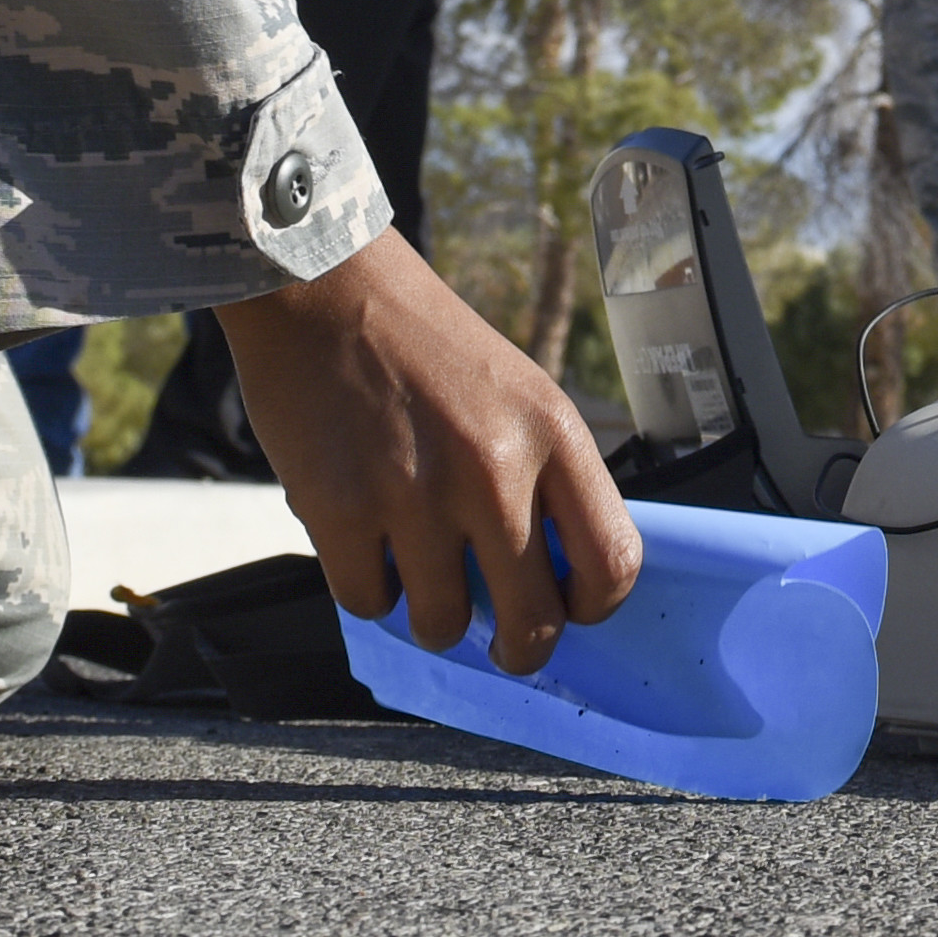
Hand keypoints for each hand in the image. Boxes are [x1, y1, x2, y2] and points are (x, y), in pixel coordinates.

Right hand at [217, 231, 641, 675]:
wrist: (325, 287)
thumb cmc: (425, 344)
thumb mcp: (519, 393)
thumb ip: (543, 478)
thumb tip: (553, 580)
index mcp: (552, 432)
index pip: (612, 561)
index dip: (594, 606)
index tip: (569, 610)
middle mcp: (493, 468)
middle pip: (534, 623)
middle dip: (519, 650)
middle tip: (501, 644)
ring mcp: (414, 494)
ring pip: (443, 624)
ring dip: (431, 614)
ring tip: (417, 569)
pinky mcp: (340, 510)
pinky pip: (368, 602)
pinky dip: (368, 587)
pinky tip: (366, 542)